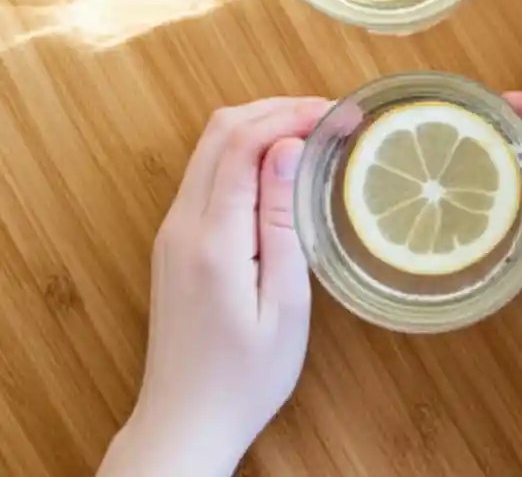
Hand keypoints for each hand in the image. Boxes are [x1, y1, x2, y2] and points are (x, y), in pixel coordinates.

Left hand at [99, 97, 330, 476]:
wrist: (186, 421)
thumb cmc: (247, 376)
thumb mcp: (284, 303)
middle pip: (220, 132)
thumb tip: (287, 149)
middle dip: (277, 109)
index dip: (293, 115)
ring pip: (209, 148)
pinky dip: (244, 152)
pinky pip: (205, 174)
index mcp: (212, 239)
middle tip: (333, 114)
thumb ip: (281, 221)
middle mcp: (181, 225)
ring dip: (260, 125)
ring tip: (314, 130)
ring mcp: (171, 232)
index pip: (245, 144)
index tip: (342, 114)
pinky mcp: (174, 243)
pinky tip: (282, 165)